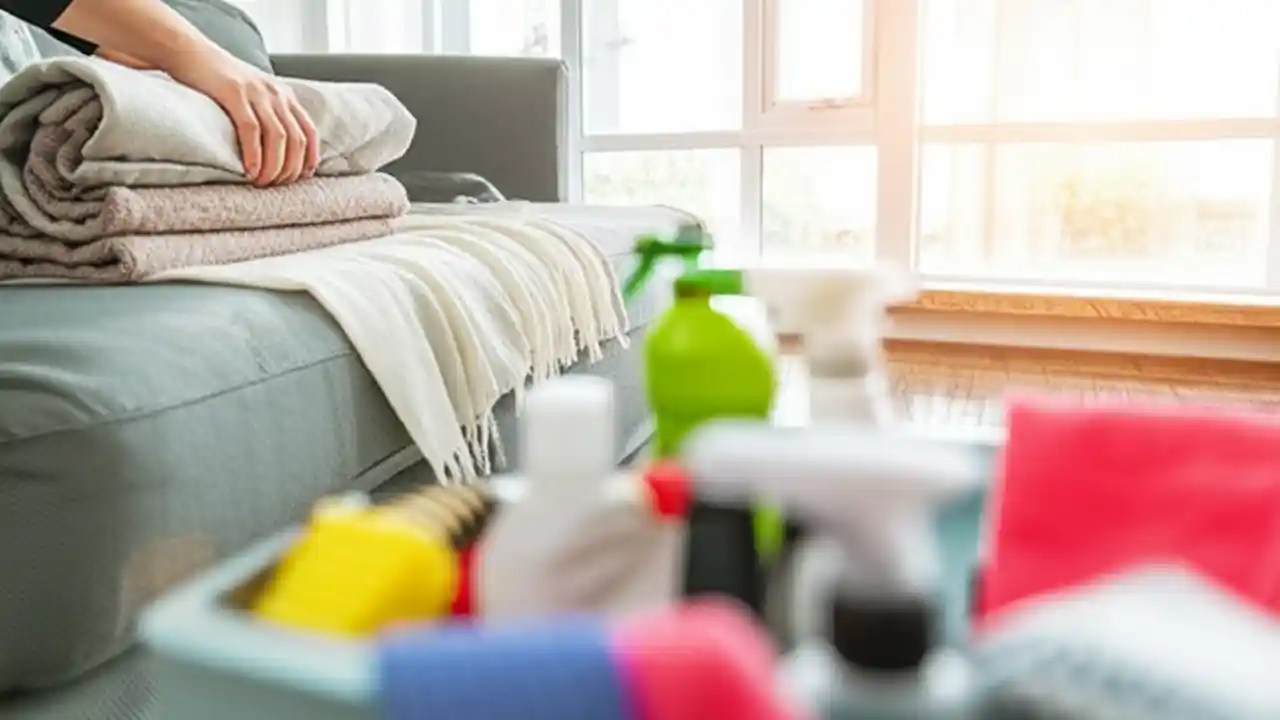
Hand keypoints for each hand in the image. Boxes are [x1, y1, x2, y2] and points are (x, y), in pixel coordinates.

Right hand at [161, 49, 318, 185]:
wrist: (191, 51)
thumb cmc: (220, 81)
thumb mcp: (254, 94)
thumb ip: (269, 114)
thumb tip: (278, 151)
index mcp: (284, 96)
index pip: (309, 132)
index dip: (310, 158)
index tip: (301, 178)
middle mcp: (276, 94)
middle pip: (296, 139)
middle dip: (290, 168)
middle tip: (275, 186)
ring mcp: (256, 92)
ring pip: (278, 137)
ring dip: (273, 166)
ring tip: (262, 183)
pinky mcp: (234, 92)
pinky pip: (251, 129)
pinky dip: (254, 154)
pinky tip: (250, 171)